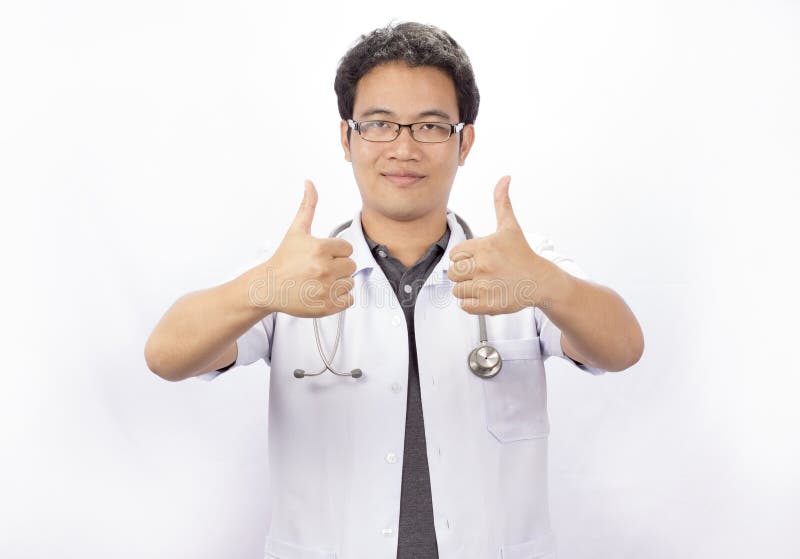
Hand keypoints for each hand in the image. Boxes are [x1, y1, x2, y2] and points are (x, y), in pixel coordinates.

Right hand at [251, 180, 355, 317]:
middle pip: (351, 266)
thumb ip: (307, 206)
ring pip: (350, 282)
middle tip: (320, 269)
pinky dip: (340, 298)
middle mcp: (324, 268)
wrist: (269, 287)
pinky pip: (349, 300)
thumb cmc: (284, 259)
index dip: (336, 252)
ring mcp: (326, 288)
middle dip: (339, 267)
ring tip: (321, 281)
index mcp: (320, 248)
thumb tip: (309, 183)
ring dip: (339, 282)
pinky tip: (324, 292)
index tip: (322, 256)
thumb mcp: (296, 230)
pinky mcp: (326, 306)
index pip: (347, 249)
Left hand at [447, 176, 554, 314]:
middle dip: (463, 274)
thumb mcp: (510, 227)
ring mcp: (486, 287)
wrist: (541, 281)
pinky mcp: (488, 305)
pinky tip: (486, 295)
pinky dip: (472, 303)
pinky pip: (464, 306)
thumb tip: (505, 177)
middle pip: (452, 273)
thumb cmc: (522, 253)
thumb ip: (502, 202)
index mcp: (484, 247)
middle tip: (481, 272)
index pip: (454, 254)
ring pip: (457, 290)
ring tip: (484, 284)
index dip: (463, 257)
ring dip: (467, 289)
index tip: (478, 258)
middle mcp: (483, 266)